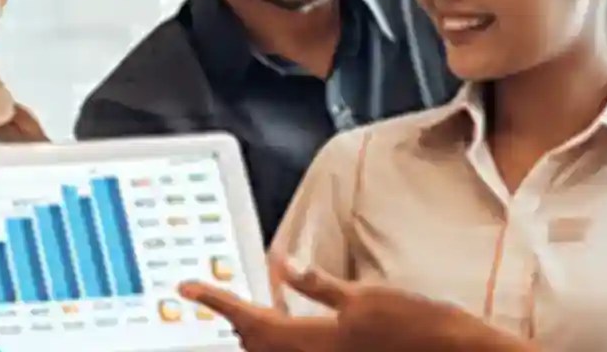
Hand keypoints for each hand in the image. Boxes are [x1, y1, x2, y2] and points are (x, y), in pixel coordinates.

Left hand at [183, 259, 536, 351]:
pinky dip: (287, 337)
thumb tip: (283, 262)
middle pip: (256, 343)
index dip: (215, 301)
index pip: (247, 319)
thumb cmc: (417, 326)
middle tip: (217, 296)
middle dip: (235, 319)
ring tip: (251, 307)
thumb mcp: (365, 295)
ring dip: (260, 331)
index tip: (188, 287)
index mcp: (311, 339)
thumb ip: (318, 283)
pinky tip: (296, 321)